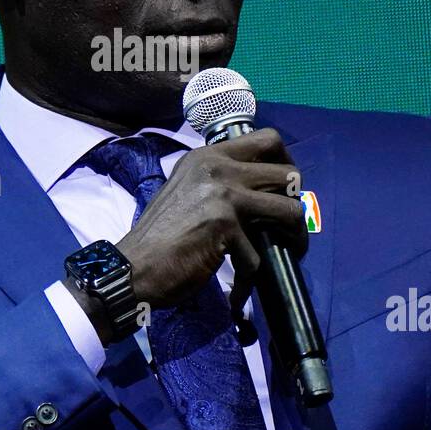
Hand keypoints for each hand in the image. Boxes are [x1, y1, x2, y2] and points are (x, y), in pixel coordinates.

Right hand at [118, 128, 307, 322]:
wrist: (133, 266)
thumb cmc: (160, 235)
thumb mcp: (188, 190)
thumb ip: (219, 182)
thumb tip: (262, 191)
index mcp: (209, 156)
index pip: (267, 139)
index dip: (286, 164)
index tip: (286, 189)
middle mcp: (218, 167)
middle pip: (289, 174)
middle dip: (297, 203)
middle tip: (288, 226)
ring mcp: (224, 194)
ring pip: (289, 211)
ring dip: (294, 238)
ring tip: (286, 254)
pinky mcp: (225, 225)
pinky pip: (259, 256)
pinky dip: (250, 278)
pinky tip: (238, 291)